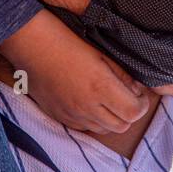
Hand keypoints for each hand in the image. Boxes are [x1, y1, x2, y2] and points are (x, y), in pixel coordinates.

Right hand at [0, 9, 158, 133]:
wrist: (30, 44)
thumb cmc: (66, 41)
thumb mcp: (100, 53)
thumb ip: (122, 76)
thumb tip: (137, 91)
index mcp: (100, 86)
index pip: (134, 112)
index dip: (142, 104)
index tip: (139, 94)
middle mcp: (86, 106)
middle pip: (122, 126)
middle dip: (129, 113)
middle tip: (127, 97)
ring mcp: (71, 114)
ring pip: (103, 130)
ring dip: (111, 118)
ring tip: (108, 100)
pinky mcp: (59, 116)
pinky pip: (84, 128)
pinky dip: (92, 120)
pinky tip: (89, 102)